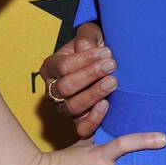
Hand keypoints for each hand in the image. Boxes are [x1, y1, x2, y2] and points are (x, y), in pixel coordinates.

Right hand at [40, 21, 115, 138]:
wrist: (109, 63)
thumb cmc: (97, 48)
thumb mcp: (92, 35)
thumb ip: (86, 36)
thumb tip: (85, 45)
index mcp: (52, 68)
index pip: (63, 67)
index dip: (85, 59)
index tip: (107, 52)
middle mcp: (54, 90)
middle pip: (65, 88)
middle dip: (90, 76)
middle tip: (112, 66)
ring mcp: (66, 107)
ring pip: (71, 108)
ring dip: (93, 94)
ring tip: (113, 82)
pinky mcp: (81, 121)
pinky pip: (81, 129)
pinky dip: (93, 120)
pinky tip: (106, 105)